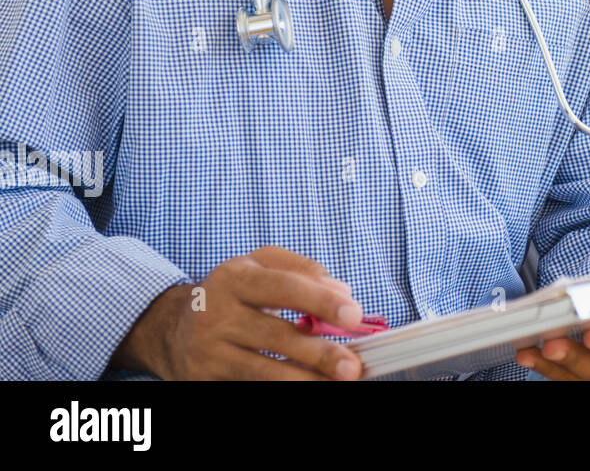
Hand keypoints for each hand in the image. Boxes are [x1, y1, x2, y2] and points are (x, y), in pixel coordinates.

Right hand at [111, 246, 364, 379]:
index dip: (321, 301)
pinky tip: (305, 386)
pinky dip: (279, 389)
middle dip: (319, 354)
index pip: (284, 287)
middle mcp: (215, 314)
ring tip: (337, 382)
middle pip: (275, 336)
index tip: (354, 315)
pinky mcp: (202, 381)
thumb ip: (304, 271)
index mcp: (233, 277)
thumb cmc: (232, 293)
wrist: (170, 328)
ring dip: (304, 381)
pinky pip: (247, 387)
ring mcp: (206, 352)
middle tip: (352, 367)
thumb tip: (343, 293)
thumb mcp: (261, 265)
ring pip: (262, 371)